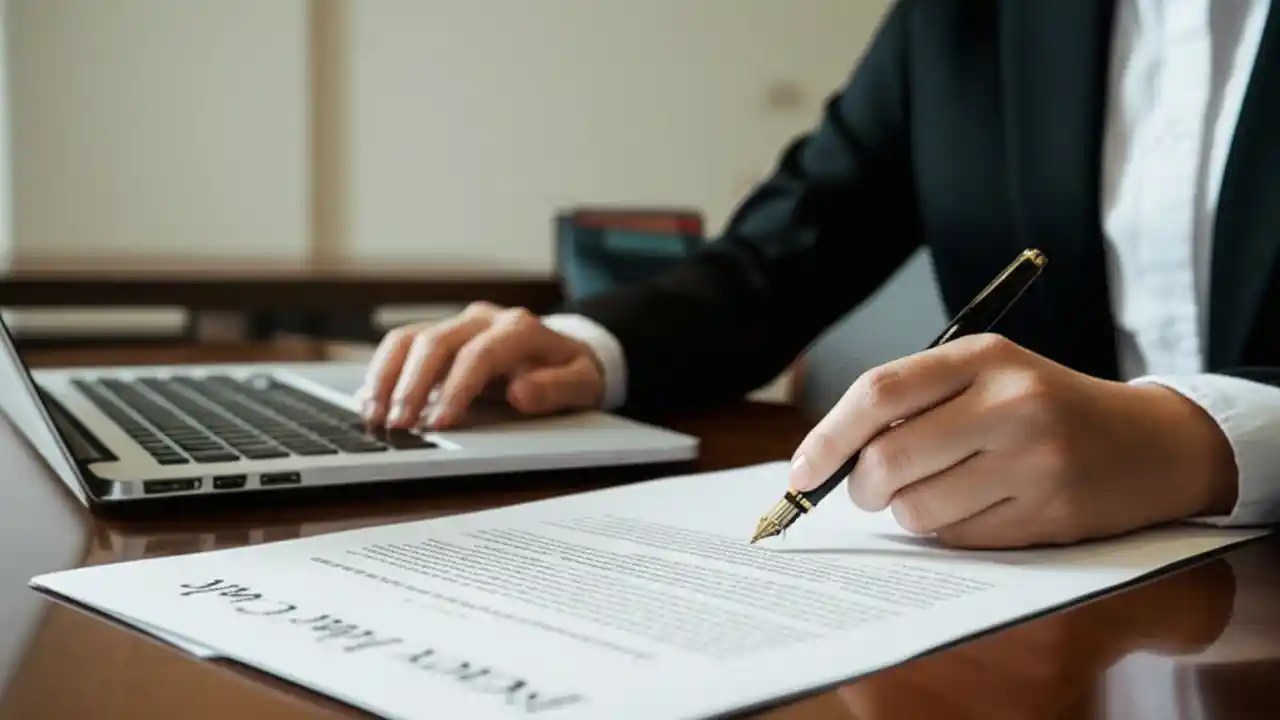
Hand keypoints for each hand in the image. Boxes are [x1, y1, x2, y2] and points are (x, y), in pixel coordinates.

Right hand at [358, 302, 604, 428]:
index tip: (440, 422)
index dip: (456, 389)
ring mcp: (459, 325)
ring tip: (374, 414)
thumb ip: (555, 388)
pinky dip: (383, 372)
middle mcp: (483, 320)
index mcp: (518, 328)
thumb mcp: (581, 383)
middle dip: (412, 385)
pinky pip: (403, 347)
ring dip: (387, 376)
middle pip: (435, 342)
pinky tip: (371, 399)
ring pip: (410, 339)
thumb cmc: (572, 371)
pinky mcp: (441, 337)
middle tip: (398, 424)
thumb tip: (521, 392)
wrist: (567, 353)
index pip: (479, 354)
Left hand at [789, 334, 1237, 547]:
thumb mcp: (987, 376)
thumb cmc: (1045, 408)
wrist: (1151, 443)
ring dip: (908, 513)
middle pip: (886, 461)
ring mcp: (1032, 461)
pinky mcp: (1048, 514)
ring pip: (916, 510)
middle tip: (868, 490)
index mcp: (983, 357)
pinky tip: (979, 508)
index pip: (878, 394)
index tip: (799, 472)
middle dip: (860, 488)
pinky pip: (957, 539)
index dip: (826, 438)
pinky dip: (949, 532)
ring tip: (940, 491)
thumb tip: (826, 459)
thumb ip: (914, 403)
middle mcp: (1009, 403)